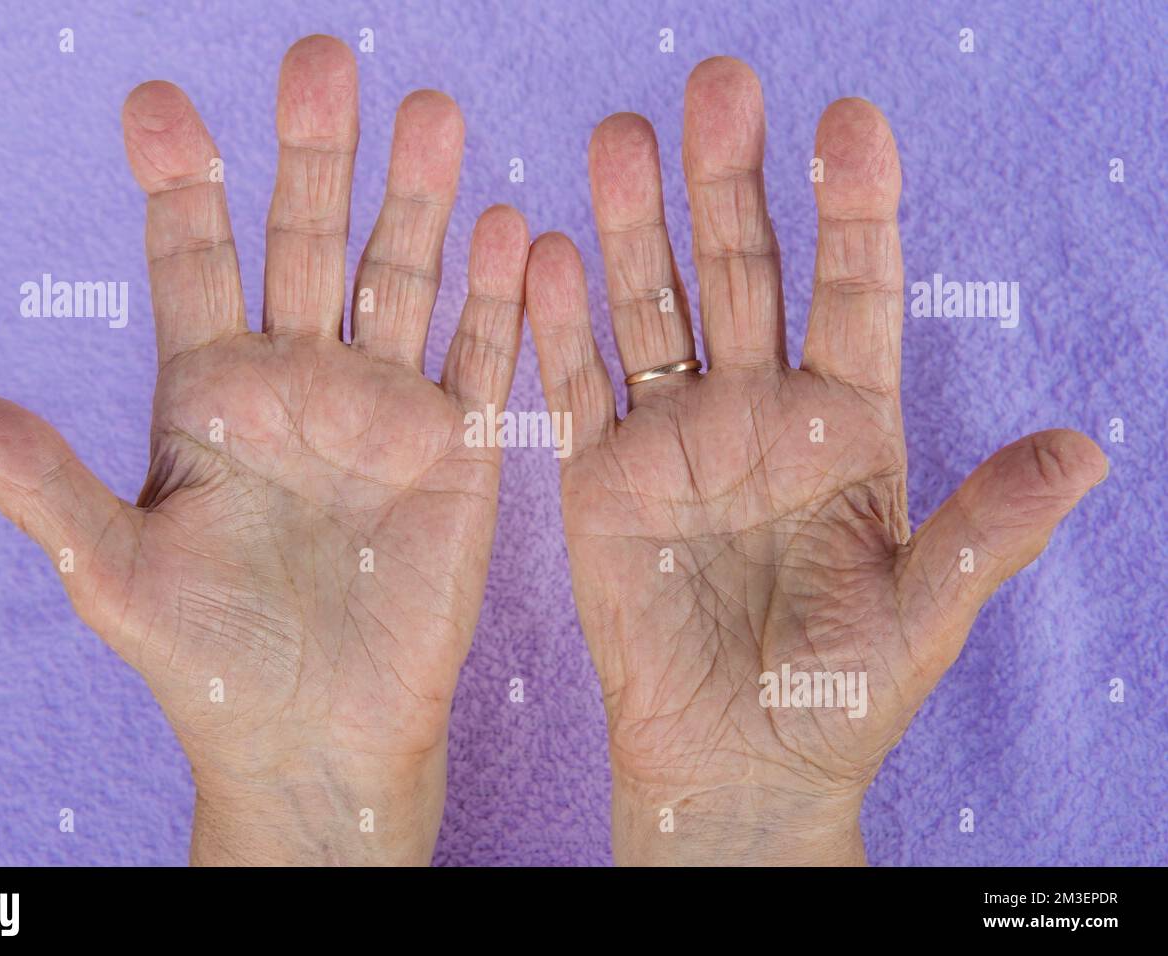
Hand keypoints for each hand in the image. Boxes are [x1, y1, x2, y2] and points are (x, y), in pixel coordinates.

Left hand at [0, 36, 528, 864]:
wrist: (314, 737)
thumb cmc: (206, 663)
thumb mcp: (112, 575)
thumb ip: (47, 485)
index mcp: (207, 394)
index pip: (194, 261)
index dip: (179, 184)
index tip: (160, 108)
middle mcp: (298, 380)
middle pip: (305, 240)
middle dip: (313, 154)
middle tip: (322, 61)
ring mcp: (382, 408)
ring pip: (401, 277)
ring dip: (419, 200)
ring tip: (432, 115)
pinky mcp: (456, 450)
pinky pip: (480, 357)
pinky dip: (498, 298)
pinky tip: (511, 231)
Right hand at [523, 58, 1105, 865]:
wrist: (733, 762)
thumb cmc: (837, 697)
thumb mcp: (924, 614)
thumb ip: (987, 528)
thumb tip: (1087, 450)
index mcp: (848, 424)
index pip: (855, 293)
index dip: (854, 211)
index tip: (850, 124)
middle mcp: (760, 411)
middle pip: (745, 275)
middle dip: (731, 185)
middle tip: (720, 86)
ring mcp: (676, 437)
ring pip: (655, 309)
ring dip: (637, 227)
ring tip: (623, 138)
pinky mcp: (602, 477)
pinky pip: (578, 387)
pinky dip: (560, 324)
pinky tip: (548, 251)